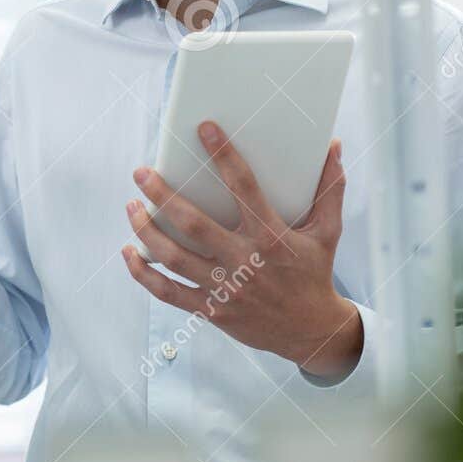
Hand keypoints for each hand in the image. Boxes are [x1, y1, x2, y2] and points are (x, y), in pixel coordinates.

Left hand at [120, 121, 362, 377]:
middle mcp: (245, 262)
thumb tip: (333, 147)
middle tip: (141, 173)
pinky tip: (129, 253)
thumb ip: (329, 189)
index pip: (244, 187)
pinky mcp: (211, 311)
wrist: (311, 332)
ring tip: (131, 207)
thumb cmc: (316, 273)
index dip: (223, 155)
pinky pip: (168, 292)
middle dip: (162, 195)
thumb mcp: (328, 231)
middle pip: (193, 224)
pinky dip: (144, 274)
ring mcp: (225, 289)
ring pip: (174, 257)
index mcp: (272, 237)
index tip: (204, 129)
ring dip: (146, 231)